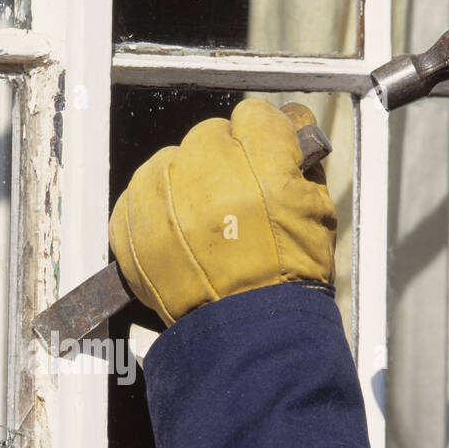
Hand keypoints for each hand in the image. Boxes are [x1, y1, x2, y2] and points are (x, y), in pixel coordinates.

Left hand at [108, 98, 335, 326]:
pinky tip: (177, 237)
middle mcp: (208, 168)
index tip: (260, 160)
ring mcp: (164, 193)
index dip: (259, 139)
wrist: (244, 331)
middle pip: (208, 137)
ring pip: (169, 162)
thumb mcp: (316, 212)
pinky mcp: (132, 220)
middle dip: (221, 163)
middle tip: (233, 203)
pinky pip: (139, 194)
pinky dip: (155, 211)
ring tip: (203, 227)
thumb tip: (291, 125)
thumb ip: (301, 163)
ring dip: (185, 184)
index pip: (253, 116)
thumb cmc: (286, 278)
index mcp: (261, 159)